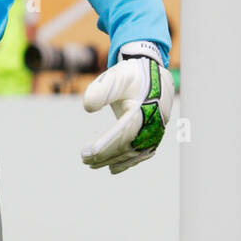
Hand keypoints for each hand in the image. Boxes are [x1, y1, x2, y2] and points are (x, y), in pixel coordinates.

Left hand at [81, 43, 173, 174]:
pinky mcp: (155, 135)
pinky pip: (142, 153)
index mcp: (145, 108)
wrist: (152, 72)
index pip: (124, 132)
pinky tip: (112, 168)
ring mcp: (157, 130)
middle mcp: (154, 122)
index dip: (106, 144)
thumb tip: (88, 108)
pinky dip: (127, 162)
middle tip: (83, 159)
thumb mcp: (114, 77)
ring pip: (134, 152)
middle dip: (105, 155)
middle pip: (128, 146)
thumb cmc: (130, 75)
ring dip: (112, 160)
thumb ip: (100, 90)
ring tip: (91, 164)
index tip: (88, 152)